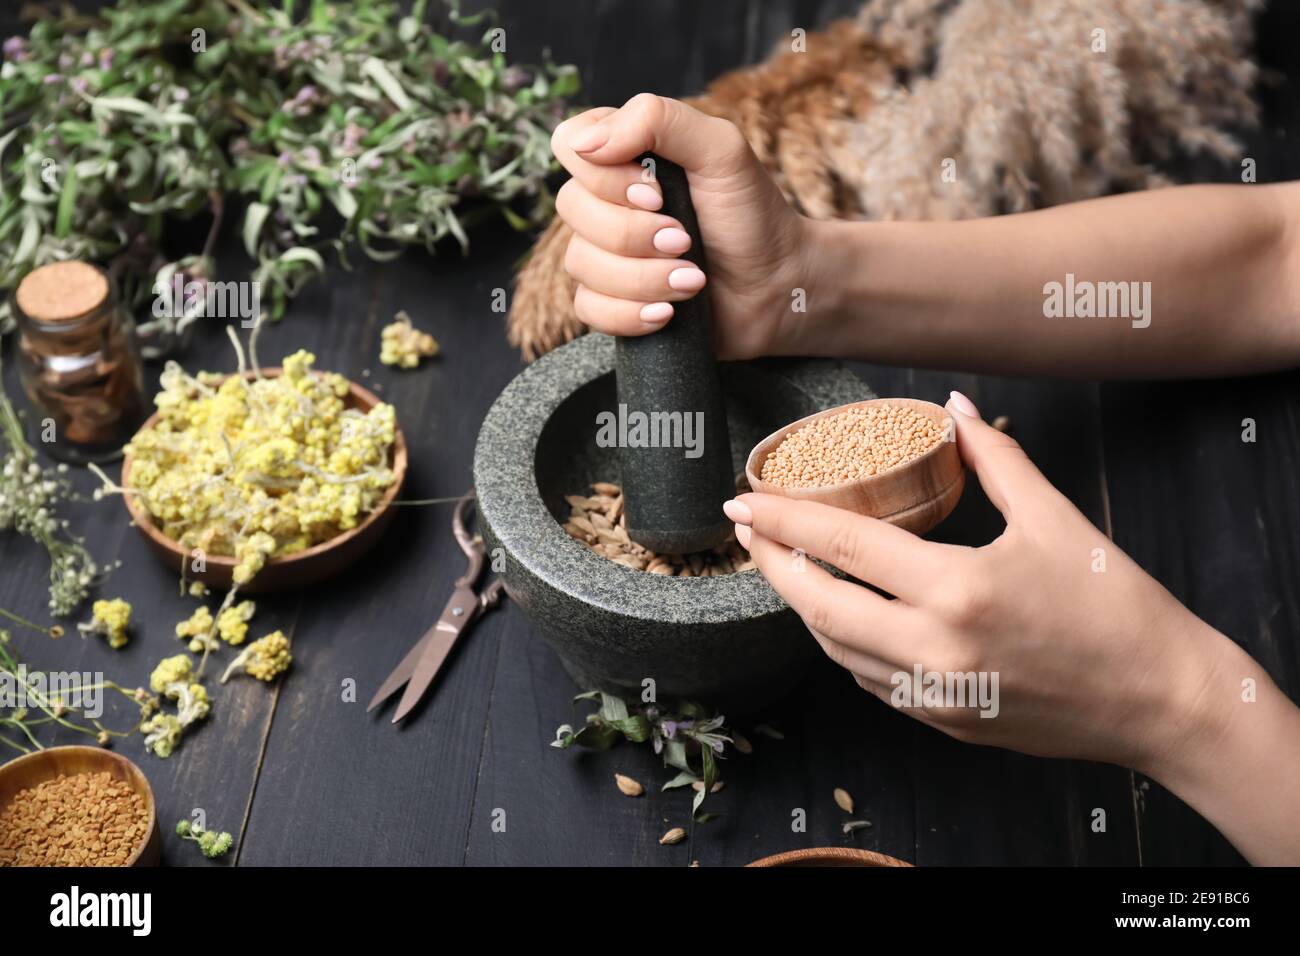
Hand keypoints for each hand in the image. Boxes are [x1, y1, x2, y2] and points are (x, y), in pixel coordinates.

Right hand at [550, 94, 806, 359]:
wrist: (778, 286)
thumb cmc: (751, 214)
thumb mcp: (721, 149)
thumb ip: (658, 120)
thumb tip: (588, 142)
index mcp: (624, 153)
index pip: (570, 145)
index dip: (604, 175)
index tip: (655, 194)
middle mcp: (605, 200)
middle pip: (571, 209)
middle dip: (634, 233)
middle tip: (687, 240)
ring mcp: (603, 253)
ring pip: (579, 264)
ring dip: (643, 277)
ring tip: (693, 280)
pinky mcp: (610, 301)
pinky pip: (587, 308)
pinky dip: (630, 313)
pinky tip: (668, 311)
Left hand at [724, 391, 1234, 772]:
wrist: (1161, 701)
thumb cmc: (1115, 605)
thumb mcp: (1055, 519)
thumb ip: (996, 457)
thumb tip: (953, 406)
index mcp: (957, 591)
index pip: (843, 548)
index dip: (783, 521)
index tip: (741, 501)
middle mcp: (934, 651)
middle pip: (818, 607)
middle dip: (772, 566)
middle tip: (748, 532)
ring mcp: (935, 695)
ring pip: (836, 651)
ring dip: (803, 607)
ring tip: (786, 566)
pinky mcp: (944, 722)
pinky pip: (871, 681)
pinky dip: (843, 645)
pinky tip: (841, 616)